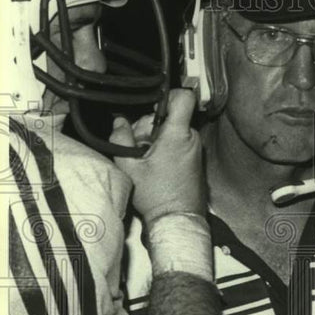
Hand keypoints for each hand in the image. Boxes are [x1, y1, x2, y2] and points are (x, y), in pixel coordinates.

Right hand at [111, 89, 204, 223]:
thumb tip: (119, 123)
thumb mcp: (130, 167)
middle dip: (150, 126)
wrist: (177, 220)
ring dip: (155, 139)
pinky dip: (164, 149)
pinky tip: (153, 165)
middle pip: (170, 116)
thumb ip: (120, 139)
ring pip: (172, 131)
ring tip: (144, 159)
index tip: (153, 105)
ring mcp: (195, 150)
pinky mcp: (195, 160)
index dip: (168, 94)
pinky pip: (178, 144)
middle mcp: (191, 139)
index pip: (183, 97)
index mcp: (178, 135)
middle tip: (138, 145)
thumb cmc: (157, 197)